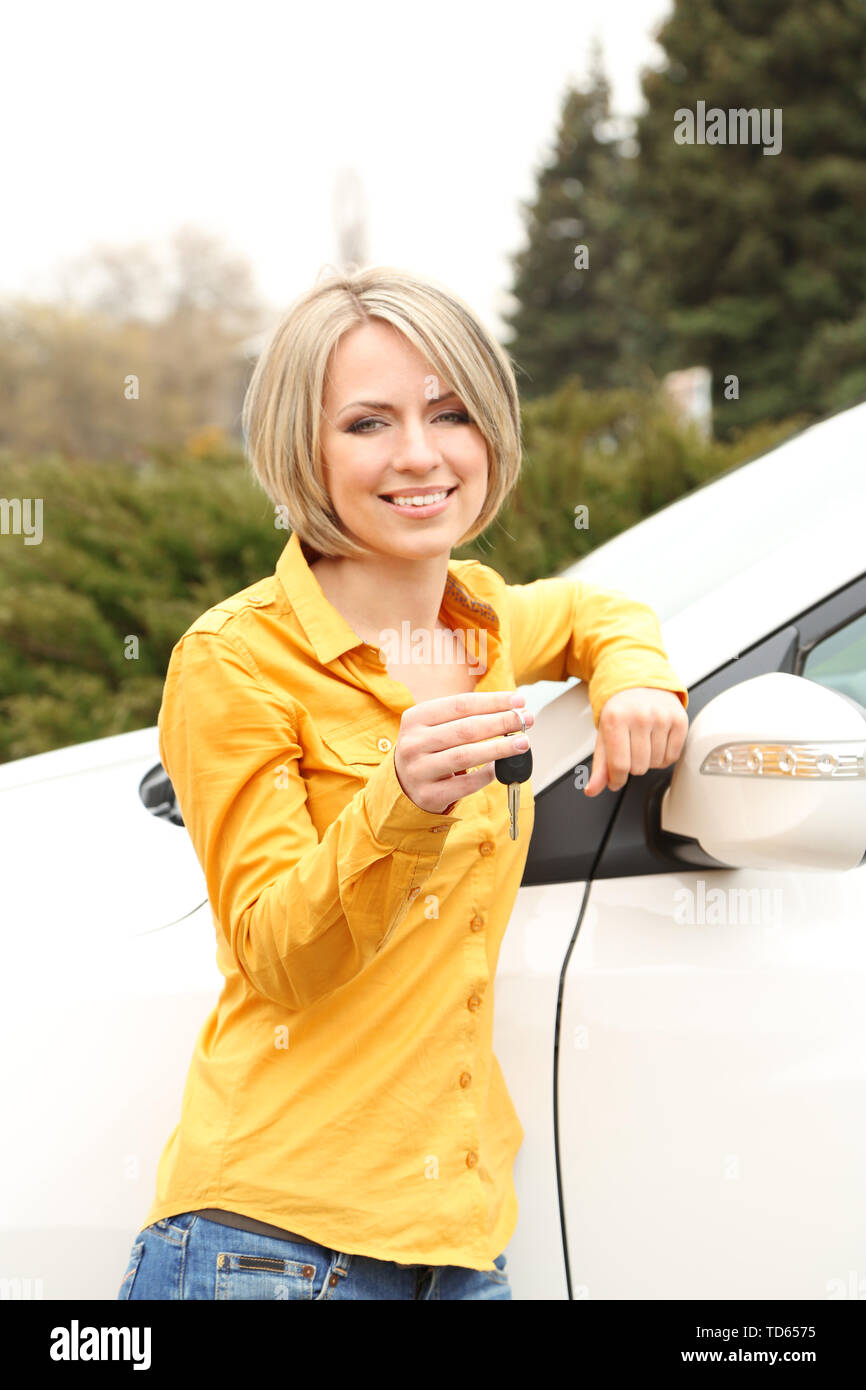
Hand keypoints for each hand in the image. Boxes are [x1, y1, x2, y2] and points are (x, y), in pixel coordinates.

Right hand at [393, 691, 534, 814]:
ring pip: (466, 755)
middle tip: (525, 719)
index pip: (461, 704)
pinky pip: (465, 784)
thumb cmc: (429, 749)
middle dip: (501, 722)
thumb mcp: (435, 726)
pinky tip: (500, 766)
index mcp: (415, 718)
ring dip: (499, 748)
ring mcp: (419, 770)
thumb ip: (466, 717)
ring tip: (522, 742)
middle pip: (466, 728)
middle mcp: (413, 743)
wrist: (403, 784)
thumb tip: (512, 711)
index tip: (519, 700)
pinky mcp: (429, 794)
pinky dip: (486, 774)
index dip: (493, 701)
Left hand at [583, 688, 687, 796]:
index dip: (617, 780)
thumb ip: (599, 766)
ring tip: (643, 744)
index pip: (619, 765)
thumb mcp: (604, 735)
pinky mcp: (679, 719)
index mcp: (616, 719)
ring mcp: (661, 717)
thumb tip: (592, 790)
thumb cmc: (620, 710)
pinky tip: (656, 743)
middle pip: (639, 767)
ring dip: (649, 761)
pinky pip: (673, 756)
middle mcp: (640, 716)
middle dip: (633, 766)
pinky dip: (664, 756)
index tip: (616, 780)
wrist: (640, 683)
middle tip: (630, 750)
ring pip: (657, 763)